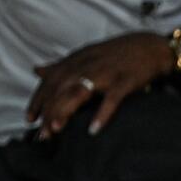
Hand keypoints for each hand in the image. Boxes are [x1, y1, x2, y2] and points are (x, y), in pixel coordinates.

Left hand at [27, 33, 173, 137]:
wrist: (150, 47)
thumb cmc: (117, 55)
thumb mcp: (85, 56)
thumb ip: (61, 66)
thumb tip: (36, 70)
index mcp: (77, 60)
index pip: (50, 80)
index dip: (38, 99)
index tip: (30, 119)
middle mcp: (87, 64)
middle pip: (61, 88)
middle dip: (48, 110)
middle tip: (42, 133)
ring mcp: (107, 72)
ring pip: (80, 91)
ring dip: (66, 110)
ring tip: (56, 130)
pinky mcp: (126, 81)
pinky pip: (112, 99)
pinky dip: (102, 113)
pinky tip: (93, 129)